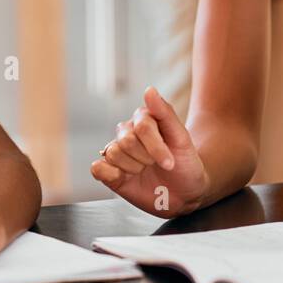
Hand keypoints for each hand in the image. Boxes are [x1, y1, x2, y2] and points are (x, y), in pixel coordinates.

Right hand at [90, 86, 208, 217]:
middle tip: (157, 165)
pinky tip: (127, 178)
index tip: (170, 163)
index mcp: (144, 119)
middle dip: (146, 158)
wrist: (184, 192)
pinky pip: (97, 168)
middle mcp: (127, 132)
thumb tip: (149, 90)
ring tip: (145, 171)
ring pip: (113, 153)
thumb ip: (165, 113)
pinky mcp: (109, 171)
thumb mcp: (182, 139)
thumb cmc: (185, 163)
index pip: (142, 127)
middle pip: (126, 141)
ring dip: (134, 168)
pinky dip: (112, 175)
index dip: (156, 148)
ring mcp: (117, 151)